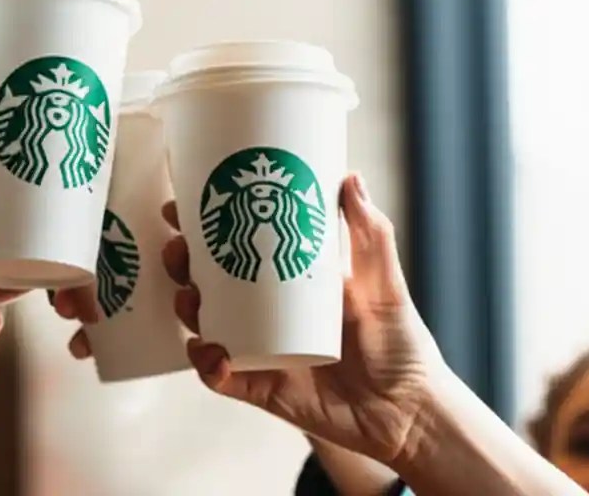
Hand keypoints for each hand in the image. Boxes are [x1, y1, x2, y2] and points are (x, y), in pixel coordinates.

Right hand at [161, 174, 446, 466]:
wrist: (409, 411)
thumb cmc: (401, 345)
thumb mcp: (384, 283)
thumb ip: (370, 235)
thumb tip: (350, 178)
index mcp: (289, 281)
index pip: (236, 246)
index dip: (204, 228)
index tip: (182, 208)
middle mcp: (266, 314)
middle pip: (208, 283)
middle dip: (183, 265)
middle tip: (179, 250)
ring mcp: (259, 350)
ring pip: (205, 325)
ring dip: (187, 309)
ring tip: (189, 297)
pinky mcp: (259, 387)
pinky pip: (219, 376)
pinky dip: (207, 364)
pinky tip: (211, 351)